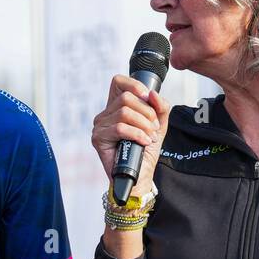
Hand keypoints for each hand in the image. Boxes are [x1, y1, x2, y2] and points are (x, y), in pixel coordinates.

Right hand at [91, 74, 171, 197]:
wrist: (140, 176)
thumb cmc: (145, 152)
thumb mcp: (158, 125)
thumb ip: (160, 107)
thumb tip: (153, 93)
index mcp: (117, 107)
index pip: (118, 82)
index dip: (134, 85)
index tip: (148, 98)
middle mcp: (106, 114)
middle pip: (126, 98)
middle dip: (146, 112)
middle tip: (153, 128)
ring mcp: (100, 126)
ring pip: (124, 112)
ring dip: (143, 125)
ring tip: (149, 137)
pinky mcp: (98, 138)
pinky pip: (120, 128)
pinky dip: (137, 134)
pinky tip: (143, 142)